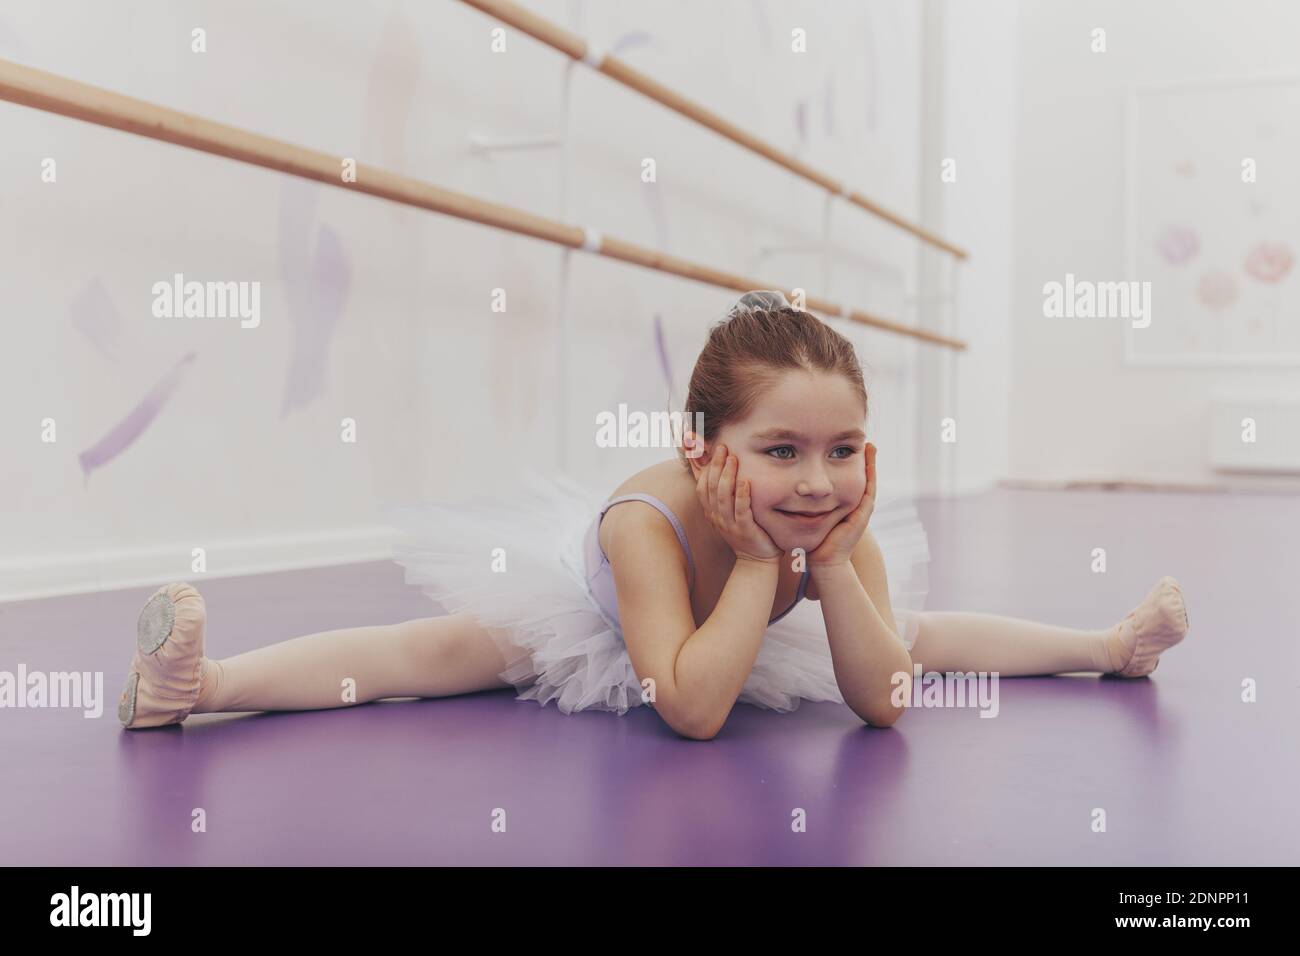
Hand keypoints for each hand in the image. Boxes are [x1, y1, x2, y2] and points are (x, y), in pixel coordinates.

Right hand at [695, 443, 781, 563]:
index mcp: (711, 512)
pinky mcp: (745, 530)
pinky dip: (742, 495)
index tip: (706, 449)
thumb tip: (718, 473)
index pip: (701, 486)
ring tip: (732, 458)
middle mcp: (717, 517)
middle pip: (711, 488)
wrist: (756, 561)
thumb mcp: (728, 513)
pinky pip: (741, 510)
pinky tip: (746, 482)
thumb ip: (723, 494)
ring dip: (727, 476)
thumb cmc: (744, 532)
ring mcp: (730, 524)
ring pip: (723, 497)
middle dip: (715, 466)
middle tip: (722, 447)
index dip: (701, 468)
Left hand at [807, 442, 876, 568]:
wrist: (823, 560)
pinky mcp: (862, 513)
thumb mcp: (807, 515)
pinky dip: (870, 473)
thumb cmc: (812, 540)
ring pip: (868, 480)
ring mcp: (860, 509)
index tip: (844, 444)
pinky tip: (869, 458)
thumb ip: (802, 503)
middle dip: (862, 459)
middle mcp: (853, 504)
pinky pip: (868, 489)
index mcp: (842, 504)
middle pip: (860, 477)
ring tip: (869, 444)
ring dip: (869, 463)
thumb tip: (789, 489)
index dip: (845, 462)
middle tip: (862, 439)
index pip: (847, 479)